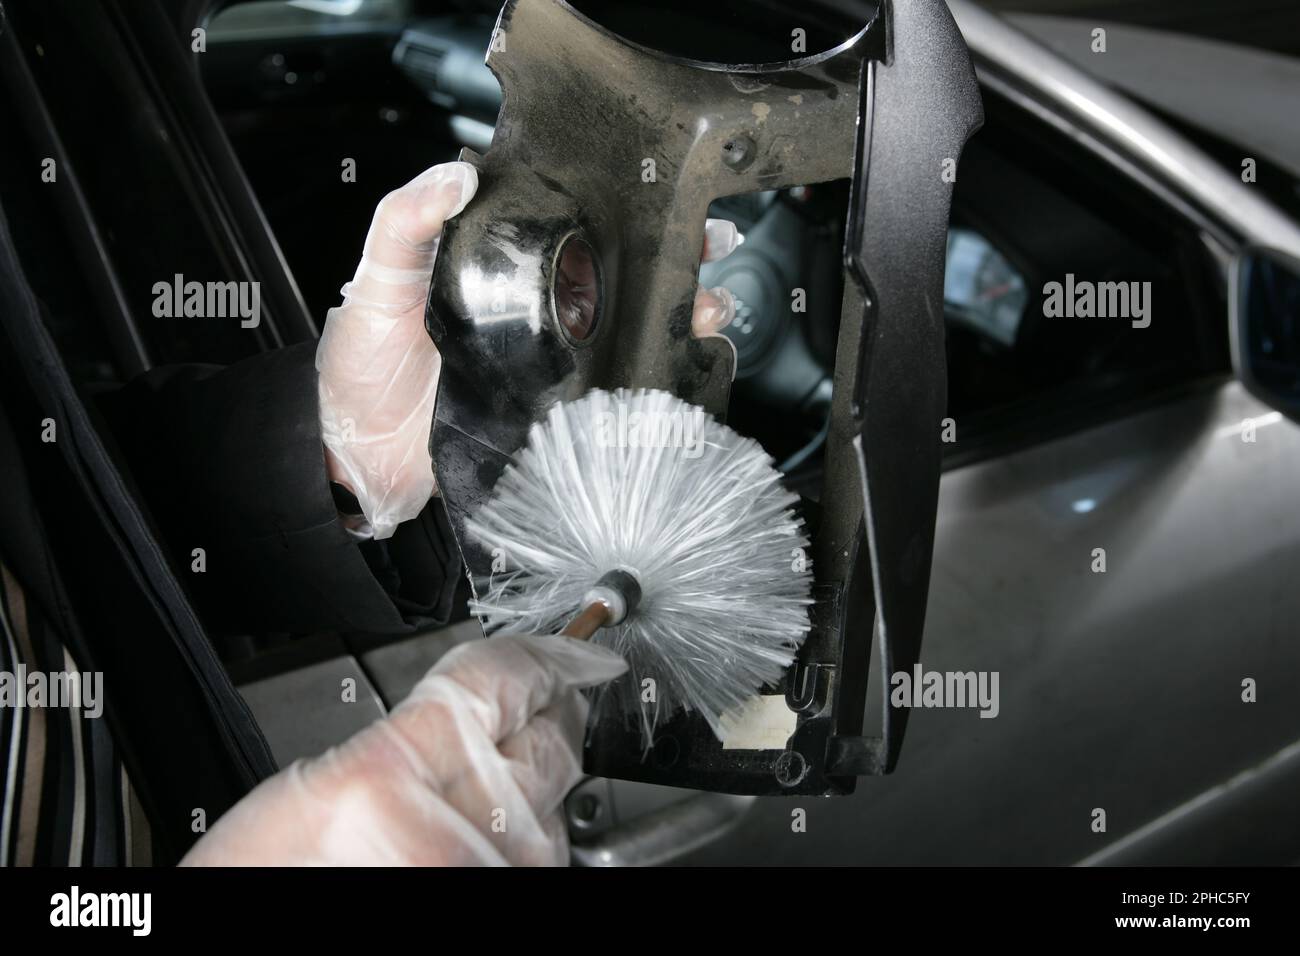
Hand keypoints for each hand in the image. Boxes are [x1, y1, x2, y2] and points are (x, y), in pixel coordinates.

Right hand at [181, 634, 626, 865]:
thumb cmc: (261, 889)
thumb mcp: (317, 791)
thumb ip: (404, 743)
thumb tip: (480, 718)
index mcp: (384, 778)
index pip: (499, 682)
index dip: (550, 658)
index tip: (582, 656)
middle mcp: (456, 834)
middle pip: (548, 742)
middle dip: (559, 715)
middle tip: (562, 697)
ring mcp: (491, 877)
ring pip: (554, 808)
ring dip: (541, 784)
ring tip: (509, 777)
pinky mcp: (510, 902)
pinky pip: (544, 856)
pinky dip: (531, 836)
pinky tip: (500, 830)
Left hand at [315, 161, 740, 538]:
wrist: (356, 457)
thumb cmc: (359, 369)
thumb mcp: (375, 282)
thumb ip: (406, 223)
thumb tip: (457, 172)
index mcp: (496, 267)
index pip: (570, 226)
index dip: (619, 211)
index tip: (662, 196)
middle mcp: (530, 308)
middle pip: (616, 275)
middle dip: (671, 261)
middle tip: (709, 250)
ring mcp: (546, 358)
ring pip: (627, 327)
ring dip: (677, 313)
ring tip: (708, 308)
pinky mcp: (553, 405)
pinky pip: (611, 385)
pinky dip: (654, 372)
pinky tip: (681, 360)